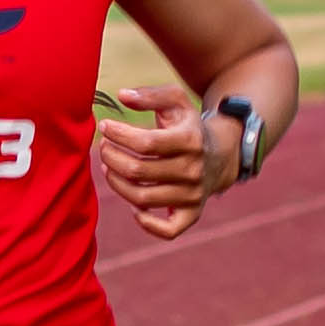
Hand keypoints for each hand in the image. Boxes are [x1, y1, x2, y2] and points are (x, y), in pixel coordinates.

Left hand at [93, 85, 226, 242]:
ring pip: (142, 198)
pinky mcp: (192, 214)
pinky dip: (147, 223)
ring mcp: (193, 194)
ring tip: (108, 167)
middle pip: (138, 171)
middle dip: (111, 157)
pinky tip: (134, 207)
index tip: (106, 127)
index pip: (146, 142)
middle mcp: (193, 170)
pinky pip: (168, 230)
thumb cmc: (187, 126)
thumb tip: (122, 95)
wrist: (221, 154)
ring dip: (116, 183)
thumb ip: (150, 95)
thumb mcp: (176, 102)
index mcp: (190, 141)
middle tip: (103, 147)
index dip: (119, 135)